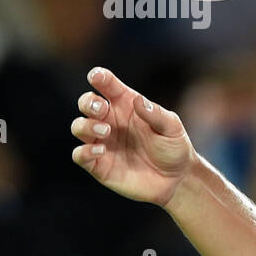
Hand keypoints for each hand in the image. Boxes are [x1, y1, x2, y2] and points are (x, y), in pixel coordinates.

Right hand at [71, 66, 195, 207]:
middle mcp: (110, 121)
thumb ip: (157, 115)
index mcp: (126, 106)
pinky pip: (80, 155)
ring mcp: (102, 142)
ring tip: (106, 131)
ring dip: (86, 126)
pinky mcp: (99, 164)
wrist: (176, 179)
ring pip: (79, 127)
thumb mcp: (172, 129)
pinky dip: (84, 151)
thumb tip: (138, 101)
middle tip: (102, 109)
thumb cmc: (174, 148)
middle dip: (88, 102)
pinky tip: (101, 150)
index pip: (108, 86)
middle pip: (87, 104)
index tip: (97, 76)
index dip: (100, 78)